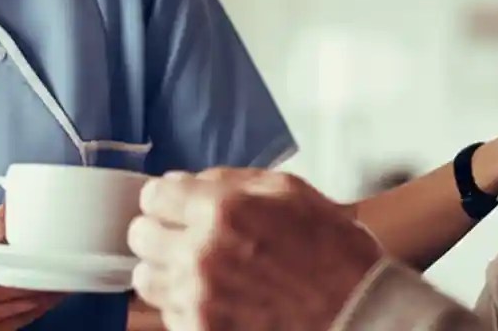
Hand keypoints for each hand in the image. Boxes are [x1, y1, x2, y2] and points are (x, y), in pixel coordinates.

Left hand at [128, 169, 380, 330]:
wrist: (359, 318)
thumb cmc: (333, 255)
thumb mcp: (291, 192)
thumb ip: (230, 180)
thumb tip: (186, 182)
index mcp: (222, 211)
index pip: (152, 195)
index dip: (168, 199)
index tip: (179, 207)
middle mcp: (201, 255)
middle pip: (139, 235)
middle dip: (162, 232)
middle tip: (188, 238)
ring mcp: (198, 300)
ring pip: (144, 278)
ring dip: (166, 271)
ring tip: (200, 272)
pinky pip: (167, 313)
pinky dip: (184, 305)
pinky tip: (217, 299)